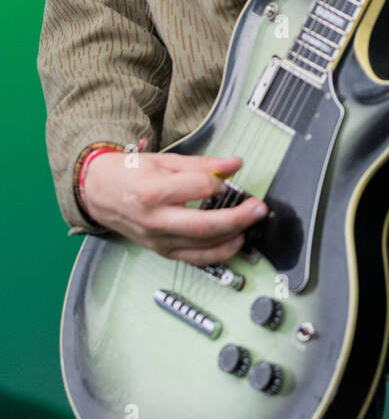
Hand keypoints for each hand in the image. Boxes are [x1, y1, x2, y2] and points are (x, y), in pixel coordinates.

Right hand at [82, 150, 268, 264]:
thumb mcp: (165, 161)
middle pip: (203, 225)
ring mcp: (157, 240)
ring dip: (233, 236)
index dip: (218, 182)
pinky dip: (218, 253)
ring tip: (251, 224)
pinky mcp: (161, 251)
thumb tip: (234, 164)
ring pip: (202, 245)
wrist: (100, 193)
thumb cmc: (129, 174)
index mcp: (152, 191)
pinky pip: (194, 258)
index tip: (228, 177)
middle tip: (258, 209)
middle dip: (237, 218)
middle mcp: (154, 220)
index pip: (198, 188)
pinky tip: (235, 242)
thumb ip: (202, 164)